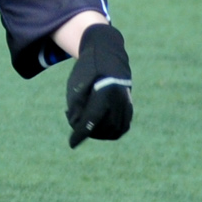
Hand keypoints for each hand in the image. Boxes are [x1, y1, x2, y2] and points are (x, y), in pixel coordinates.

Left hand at [66, 23, 133, 147]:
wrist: (108, 57)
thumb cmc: (88, 71)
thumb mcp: (75, 87)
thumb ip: (75, 109)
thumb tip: (79, 128)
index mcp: (104, 93)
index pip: (91, 120)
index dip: (80, 134)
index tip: (71, 144)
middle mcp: (119, 101)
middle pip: (101, 128)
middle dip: (87, 130)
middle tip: (77, 120)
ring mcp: (127, 105)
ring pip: (112, 131)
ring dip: (98, 132)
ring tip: (88, 121)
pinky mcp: (130, 108)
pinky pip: (121, 128)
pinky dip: (110, 131)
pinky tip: (100, 126)